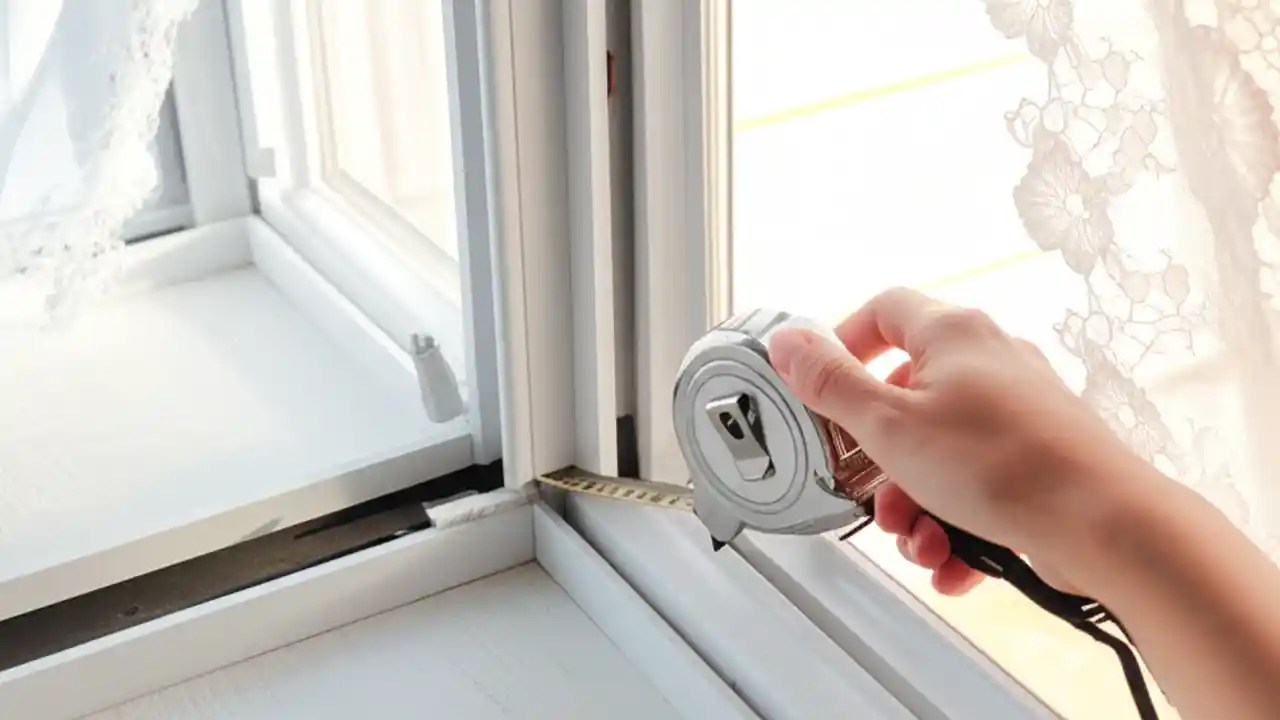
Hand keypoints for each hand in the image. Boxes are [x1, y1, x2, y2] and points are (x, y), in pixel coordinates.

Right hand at [767, 288, 1151, 596]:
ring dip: (917, 504)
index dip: (845, 345)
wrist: (1105, 524)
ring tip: (923, 542)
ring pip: (941, 452)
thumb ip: (830, 384)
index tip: (825, 388)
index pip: (884, 310)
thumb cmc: (1003, 466)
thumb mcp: (889, 425)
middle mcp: (991, 360)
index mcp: (952, 334)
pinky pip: (978, 483)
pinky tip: (955, 559)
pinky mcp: (1040, 456)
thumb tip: (787, 341)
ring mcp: (1020, 409)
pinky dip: (958, 522)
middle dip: (882, 463)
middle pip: (907, 400)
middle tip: (878, 498)